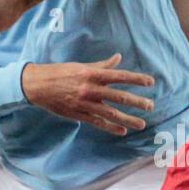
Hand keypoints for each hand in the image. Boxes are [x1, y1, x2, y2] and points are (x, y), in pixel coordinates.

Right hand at [21, 55, 154, 135]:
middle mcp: (90, 89)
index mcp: (92, 74)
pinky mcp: (78, 114)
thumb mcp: (81, 65)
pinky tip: (122, 131)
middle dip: (137, 102)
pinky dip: (111, 127)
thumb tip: (119, 58)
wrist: (37, 85)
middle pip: (119, 96)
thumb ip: (102, 65)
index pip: (120, 76)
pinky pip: (98, 123)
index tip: (151, 82)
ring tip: (142, 124)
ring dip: (128, 119)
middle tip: (151, 106)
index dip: (136, 79)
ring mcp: (85, 103)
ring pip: (111, 113)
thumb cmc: (60, 72)